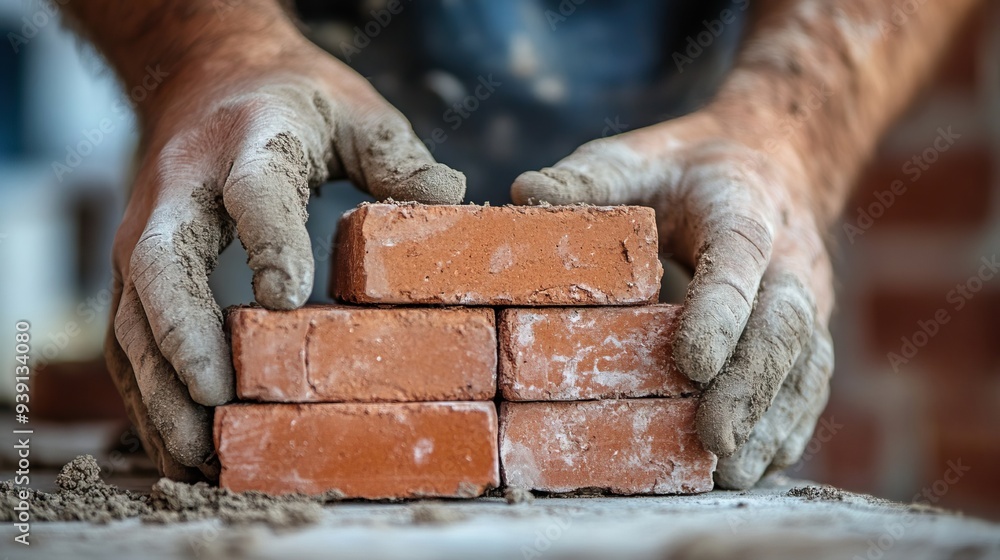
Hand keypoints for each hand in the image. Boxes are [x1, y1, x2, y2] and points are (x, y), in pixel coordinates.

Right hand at [106, 31, 464, 477]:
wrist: (206, 77)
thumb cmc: (292, 102)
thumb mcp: (354, 112)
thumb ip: (396, 157)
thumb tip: (450, 200)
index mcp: (250, 143)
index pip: (255, 192)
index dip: (269, 243)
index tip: (286, 301)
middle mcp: (182, 191)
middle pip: (161, 264)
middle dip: (183, 337)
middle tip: (217, 402)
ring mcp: (148, 231)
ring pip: (132, 315)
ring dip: (158, 388)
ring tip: (196, 454)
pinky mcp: (135, 268)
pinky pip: (129, 336)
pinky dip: (148, 395)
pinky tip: (179, 444)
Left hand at [511, 109, 833, 488]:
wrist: (770, 164)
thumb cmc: (685, 169)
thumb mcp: (635, 158)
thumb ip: (588, 179)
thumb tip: (524, 195)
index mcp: (743, 210)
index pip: (738, 263)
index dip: (718, 313)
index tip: (688, 363)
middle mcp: (789, 260)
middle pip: (783, 326)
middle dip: (750, 386)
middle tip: (712, 440)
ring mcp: (807, 300)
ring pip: (803, 366)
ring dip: (771, 423)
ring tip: (729, 474)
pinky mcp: (808, 334)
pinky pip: (808, 386)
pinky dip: (786, 430)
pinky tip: (752, 469)